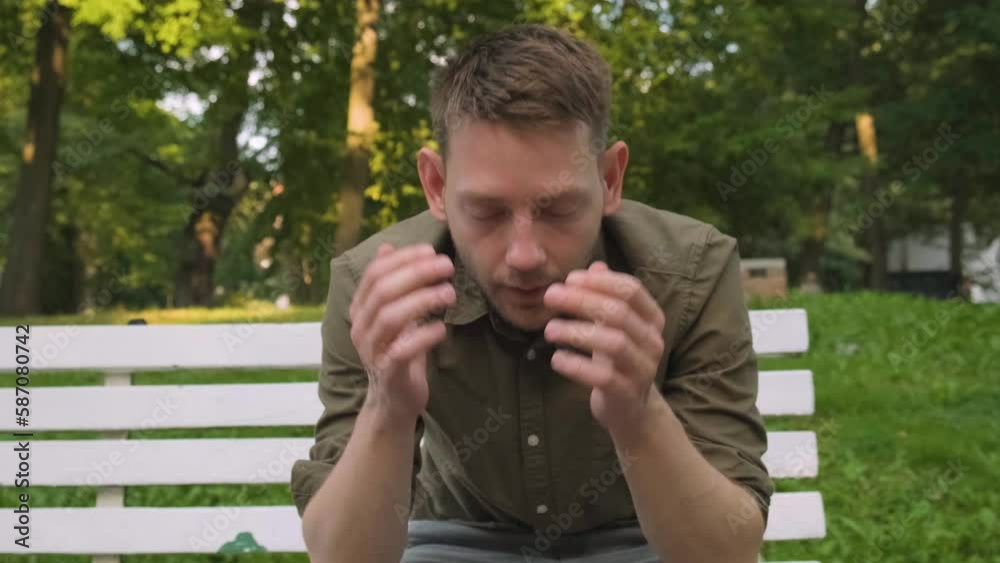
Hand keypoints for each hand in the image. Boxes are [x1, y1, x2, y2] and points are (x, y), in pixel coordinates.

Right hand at [349, 243, 455, 421]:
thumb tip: (387, 248)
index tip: (432, 251)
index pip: (375, 274)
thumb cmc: (398, 352)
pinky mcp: (388, 372)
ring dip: (423, 300)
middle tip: (447, 266)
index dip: (403, 259)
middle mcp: (360, 327)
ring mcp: (371, 350)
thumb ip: (390, 284)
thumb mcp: (394, 315)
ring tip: (450, 294)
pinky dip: (424, 335)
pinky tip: (442, 328)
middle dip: (417, 273)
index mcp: (360, 309)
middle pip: (383, 290)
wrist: (394, 402)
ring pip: (391, 316)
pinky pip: (402, 349)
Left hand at [542, 261, 665, 434]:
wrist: (631, 411)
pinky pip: (603, 376)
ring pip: (613, 342)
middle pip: (618, 312)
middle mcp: (653, 342)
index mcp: (652, 319)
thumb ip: (607, 297)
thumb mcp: (614, 327)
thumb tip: (595, 266)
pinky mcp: (626, 394)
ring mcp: (642, 369)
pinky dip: (576, 365)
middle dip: (581, 300)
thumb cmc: (618, 361)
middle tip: (549, 296)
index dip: (599, 281)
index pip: (631, 290)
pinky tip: (556, 359)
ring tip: (549, 329)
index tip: (569, 279)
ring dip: (576, 331)